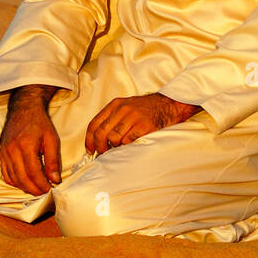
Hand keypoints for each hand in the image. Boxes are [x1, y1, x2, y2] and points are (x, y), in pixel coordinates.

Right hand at [0, 85, 61, 194]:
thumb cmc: (40, 123)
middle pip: (22, 178)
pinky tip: (24, 183)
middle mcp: (12, 150)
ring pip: (12, 178)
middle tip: (44, 193)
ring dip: (25, 187)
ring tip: (36, 190)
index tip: (51, 189)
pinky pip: (5, 173)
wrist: (23, 109)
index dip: (42, 184)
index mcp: (26, 145)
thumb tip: (55, 180)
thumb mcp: (51, 139)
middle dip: (34, 189)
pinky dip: (15, 182)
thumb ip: (53, 160)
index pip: (33, 172)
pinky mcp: (1, 153)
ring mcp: (4, 152)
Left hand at [85, 93, 201, 154]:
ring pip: (113, 138)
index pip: (94, 123)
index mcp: (115, 105)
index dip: (89, 139)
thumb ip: (112, 119)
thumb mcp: (125, 107)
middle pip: (101, 132)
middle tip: (102, 153)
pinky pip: (128, 141)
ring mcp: (133, 117)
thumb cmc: (145, 109)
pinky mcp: (144, 126)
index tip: (90, 149)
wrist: (168, 104)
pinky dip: (126, 146)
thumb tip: (98, 140)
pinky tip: (130, 145)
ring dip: (114, 147)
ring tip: (119, 148)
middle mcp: (122, 109)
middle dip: (99, 146)